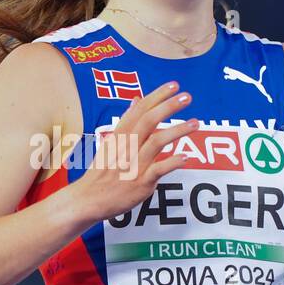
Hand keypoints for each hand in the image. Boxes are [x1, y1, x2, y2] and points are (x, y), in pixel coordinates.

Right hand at [75, 81, 198, 222]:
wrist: (88, 199)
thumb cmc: (102, 171)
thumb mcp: (110, 142)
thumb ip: (126, 122)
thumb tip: (136, 99)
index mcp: (119, 135)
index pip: (139, 110)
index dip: (157, 96)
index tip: (173, 85)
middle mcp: (126, 147)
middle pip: (148, 121)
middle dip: (168, 107)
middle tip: (186, 97)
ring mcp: (134, 164)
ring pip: (156, 142)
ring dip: (177, 131)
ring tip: (195, 123)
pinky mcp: (140, 182)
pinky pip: (159, 170)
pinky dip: (173, 162)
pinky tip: (186, 157)